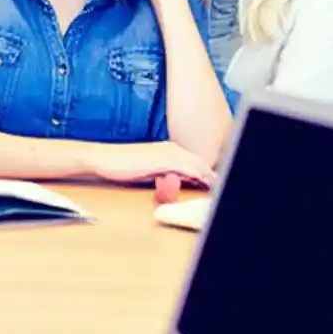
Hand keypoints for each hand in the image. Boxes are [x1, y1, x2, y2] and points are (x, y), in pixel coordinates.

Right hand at [89, 142, 215, 186]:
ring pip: (198, 164)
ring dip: (211, 176)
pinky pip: (188, 169)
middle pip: (201, 162)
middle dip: (214, 174)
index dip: (208, 173)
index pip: (195, 161)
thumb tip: (177, 181)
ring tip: (223, 185)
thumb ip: (164, 173)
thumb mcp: (147, 170)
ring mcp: (169, 152)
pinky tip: (210, 183)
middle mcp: (172, 148)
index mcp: (169, 149)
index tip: (218, 183)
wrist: (104, 158)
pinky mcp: (164, 160)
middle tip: (228, 184)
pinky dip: (201, 176)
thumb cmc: (120, 165)